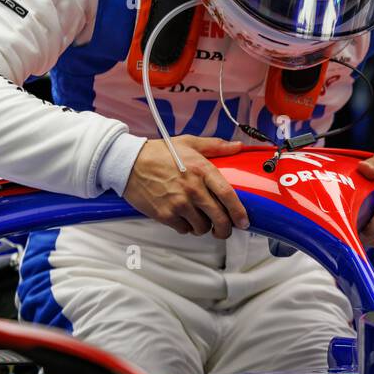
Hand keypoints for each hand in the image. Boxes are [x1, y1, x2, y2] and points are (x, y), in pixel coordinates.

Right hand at [123, 135, 248, 237]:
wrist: (129, 163)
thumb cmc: (160, 153)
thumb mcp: (189, 143)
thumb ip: (216, 146)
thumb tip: (238, 146)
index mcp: (202, 170)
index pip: (228, 195)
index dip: (239, 212)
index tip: (244, 221)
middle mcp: (193, 188)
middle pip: (219, 218)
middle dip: (225, 229)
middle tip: (224, 230)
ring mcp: (179, 203)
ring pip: (202, 227)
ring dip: (203, 228)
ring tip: (200, 220)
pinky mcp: (165, 214)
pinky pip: (184, 229)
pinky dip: (186, 227)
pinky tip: (183, 218)